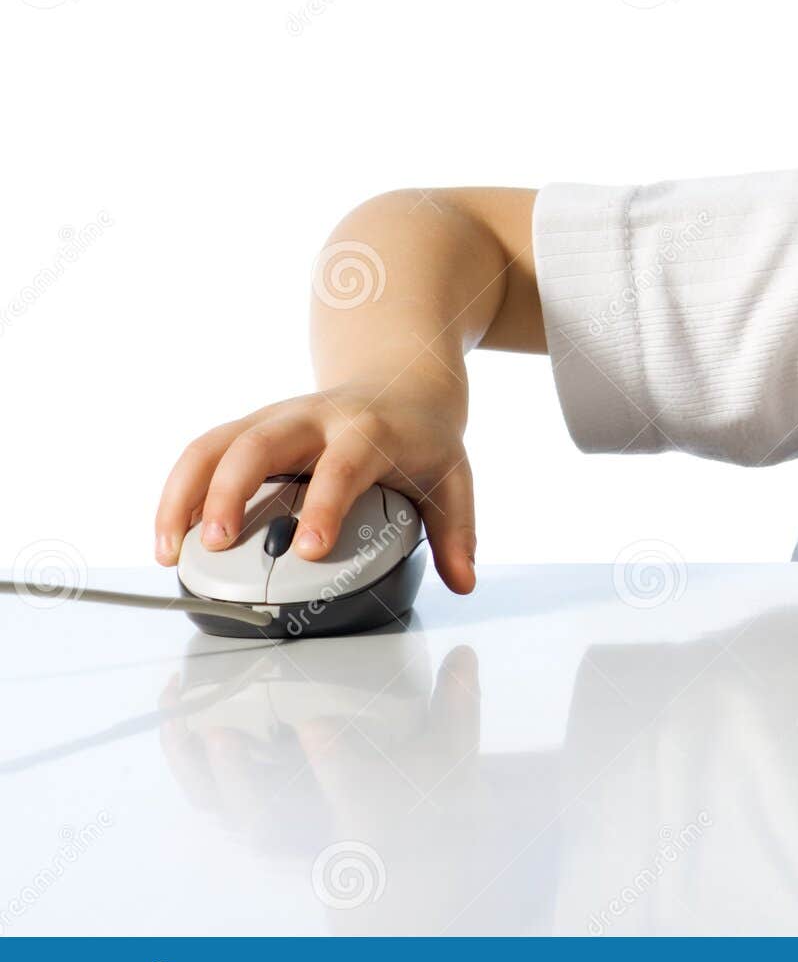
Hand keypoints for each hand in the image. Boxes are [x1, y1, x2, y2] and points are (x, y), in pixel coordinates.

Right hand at [154, 372, 476, 592]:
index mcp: (367, 430)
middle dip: (230, 491)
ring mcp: (275, 419)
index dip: (324, 505)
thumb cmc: (420, 436)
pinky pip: (203, 452)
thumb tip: (463, 581)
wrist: (400, 379)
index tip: (307, 549)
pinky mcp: (250, 427)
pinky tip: (169, 534)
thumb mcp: (452, 478)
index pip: (342, 465)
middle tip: (217, 545)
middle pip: (259, 443)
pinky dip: (178, 490)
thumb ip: (457, 531)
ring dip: (185, 492)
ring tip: (170, 549)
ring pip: (215, 443)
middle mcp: (313, 418)